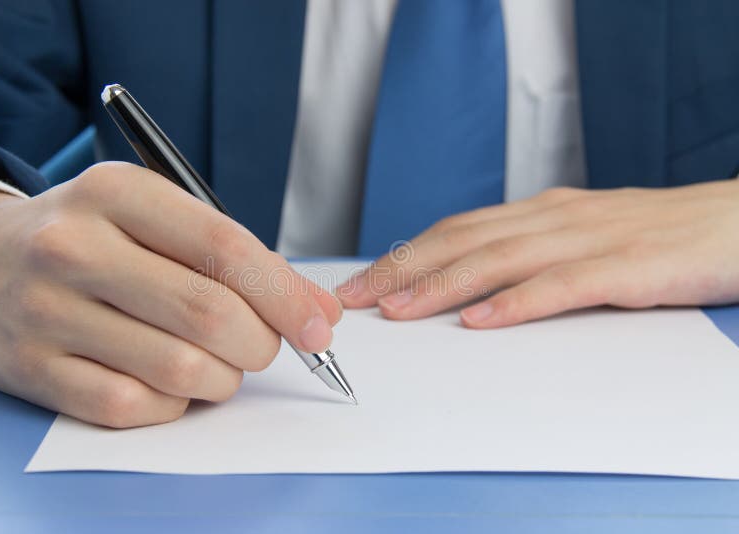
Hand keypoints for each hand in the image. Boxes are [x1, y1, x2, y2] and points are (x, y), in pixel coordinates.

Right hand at [0, 163, 340, 427]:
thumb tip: (318, 313)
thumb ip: (238, 258)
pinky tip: (165, 381)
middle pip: (211, 315)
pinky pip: (134, 407)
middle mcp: (76, 247)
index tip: (318, 328)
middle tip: (261, 345)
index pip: (227, 250)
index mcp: (117, 193)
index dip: (286, 297)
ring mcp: (48, 311)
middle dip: (260, 343)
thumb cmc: (84, 235)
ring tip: (213, 362)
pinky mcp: (32, 369)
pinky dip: (172, 404)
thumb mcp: (153, 217)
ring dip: (221, 378)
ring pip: (181, 369)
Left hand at [338, 180, 738, 327]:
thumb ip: (531, 254)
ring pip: (501, 259)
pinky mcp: (628, 267)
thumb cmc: (658, 236)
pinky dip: (518, 302)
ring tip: (400, 311)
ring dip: (444, 285)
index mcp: (542, 212)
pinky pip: (563, 285)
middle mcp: (555, 218)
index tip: (363, 283)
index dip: (405, 255)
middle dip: (403, 270)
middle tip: (355, 299)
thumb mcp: (582, 237)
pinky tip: (482, 321)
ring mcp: (591, 240)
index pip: (457, 230)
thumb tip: (473, 286)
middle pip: (462, 241)